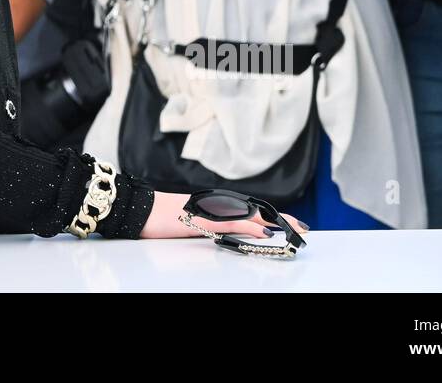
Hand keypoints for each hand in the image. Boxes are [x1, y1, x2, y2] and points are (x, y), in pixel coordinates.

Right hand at [141, 191, 307, 239]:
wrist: (139, 209)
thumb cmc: (159, 216)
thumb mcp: (189, 223)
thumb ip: (209, 226)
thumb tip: (226, 234)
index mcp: (214, 208)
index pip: (248, 212)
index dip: (271, 218)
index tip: (290, 225)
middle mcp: (216, 207)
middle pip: (255, 212)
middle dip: (281, 221)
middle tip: (303, 229)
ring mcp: (211, 213)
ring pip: (249, 217)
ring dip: (273, 223)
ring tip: (294, 230)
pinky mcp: (203, 221)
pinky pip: (232, 224)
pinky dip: (250, 227)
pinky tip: (265, 231)